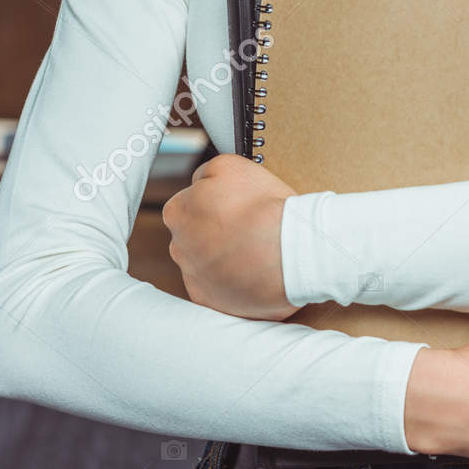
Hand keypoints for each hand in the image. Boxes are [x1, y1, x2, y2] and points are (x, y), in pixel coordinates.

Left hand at [162, 152, 298, 319]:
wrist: (290, 251)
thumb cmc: (264, 208)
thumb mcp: (231, 165)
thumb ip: (206, 172)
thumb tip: (202, 181)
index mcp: (178, 213)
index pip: (189, 204)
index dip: (215, 202)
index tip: (235, 205)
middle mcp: (179, 248)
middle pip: (196, 236)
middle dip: (217, 232)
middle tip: (248, 227)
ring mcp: (195, 278)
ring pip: (207, 264)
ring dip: (226, 258)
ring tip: (257, 251)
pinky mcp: (214, 302)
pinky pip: (220, 290)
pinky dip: (235, 282)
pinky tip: (255, 272)